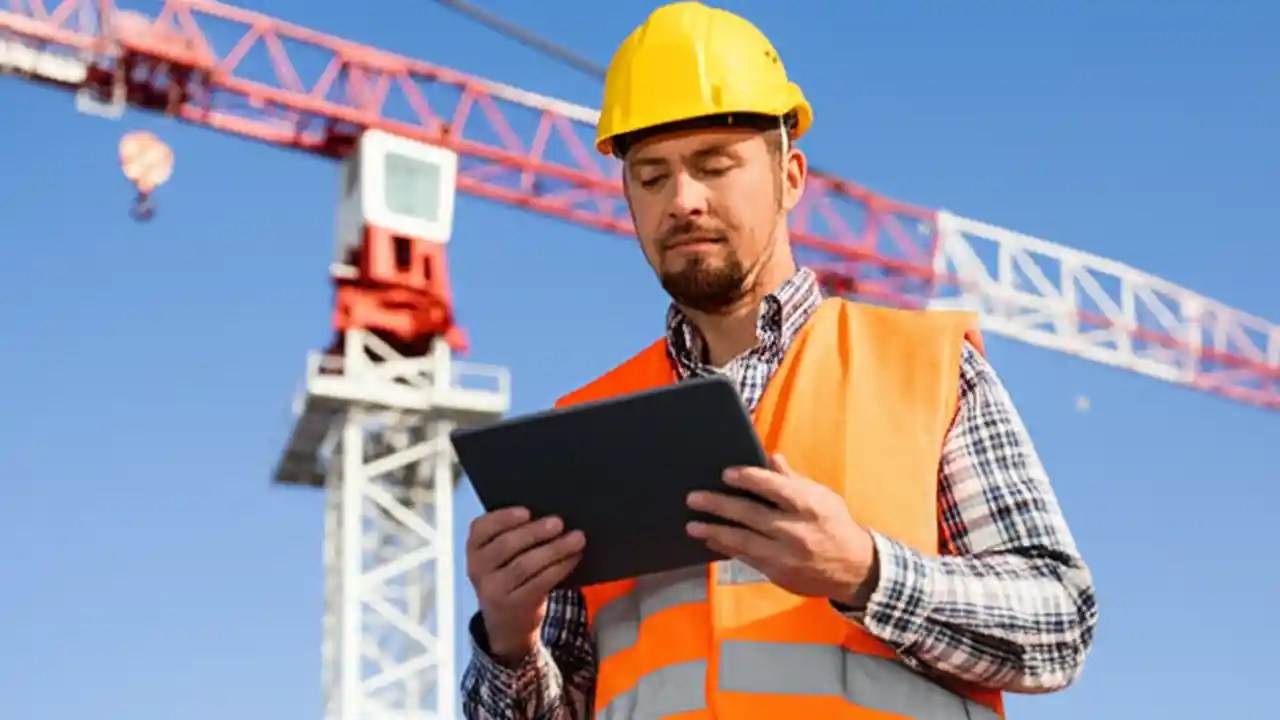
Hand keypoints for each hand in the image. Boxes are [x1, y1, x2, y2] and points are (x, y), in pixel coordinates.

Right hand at [465, 507, 584, 665]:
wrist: (507, 625)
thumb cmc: (510, 577)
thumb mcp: (501, 559)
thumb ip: (515, 537)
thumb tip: (550, 518)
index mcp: (474, 549)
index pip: (481, 529)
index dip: (503, 518)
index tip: (527, 511)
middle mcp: (477, 570)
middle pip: (506, 545)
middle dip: (535, 532)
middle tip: (559, 522)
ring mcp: (493, 590)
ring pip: (525, 565)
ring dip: (554, 549)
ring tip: (576, 539)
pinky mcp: (514, 605)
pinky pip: (539, 582)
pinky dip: (559, 568)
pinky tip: (573, 558)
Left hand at [685, 454, 878, 606]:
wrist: (853, 569)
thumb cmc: (835, 525)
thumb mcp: (822, 496)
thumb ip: (794, 479)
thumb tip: (772, 459)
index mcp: (808, 505)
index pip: (773, 487)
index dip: (747, 478)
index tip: (726, 473)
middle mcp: (795, 529)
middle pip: (750, 513)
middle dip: (718, 504)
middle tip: (694, 498)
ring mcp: (785, 554)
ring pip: (742, 540)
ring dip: (714, 531)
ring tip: (692, 525)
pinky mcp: (777, 572)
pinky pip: (745, 558)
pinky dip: (726, 547)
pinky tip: (711, 540)